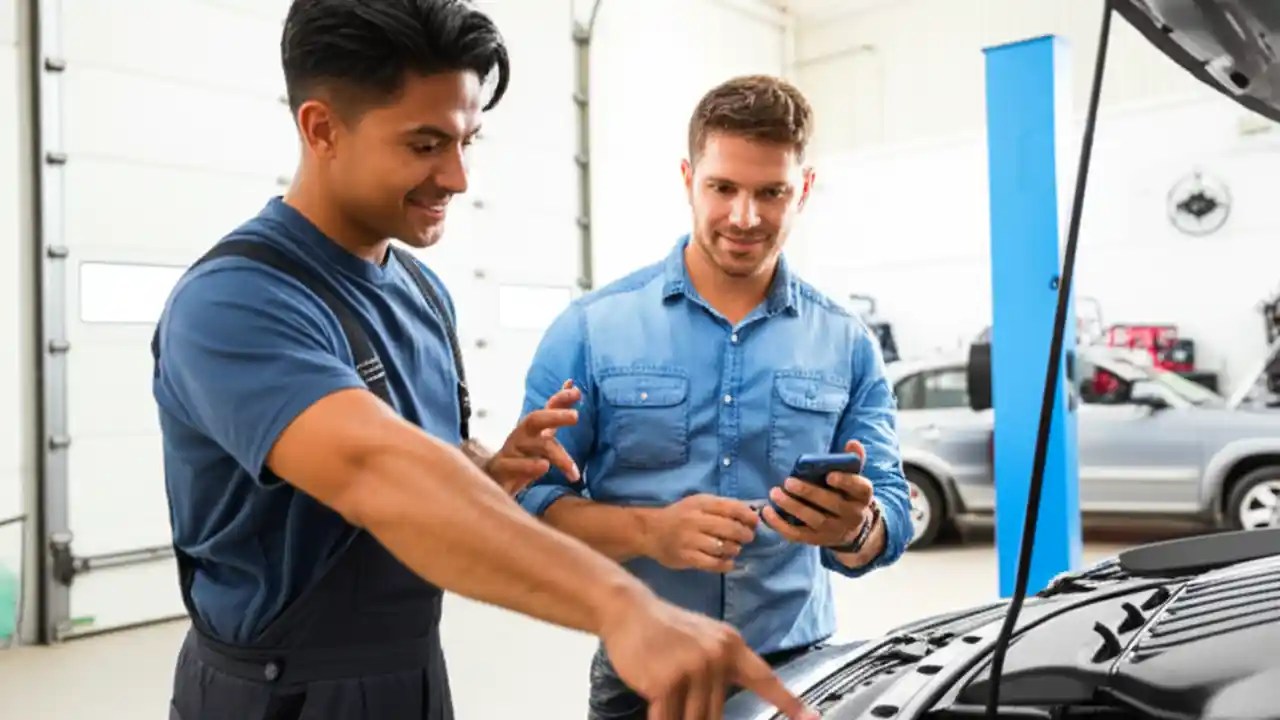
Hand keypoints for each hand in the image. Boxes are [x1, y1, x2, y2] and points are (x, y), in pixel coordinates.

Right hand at [487, 380, 581, 495]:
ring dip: (557, 456)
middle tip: (575, 416)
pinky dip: (529, 466)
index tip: (576, 391)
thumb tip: (572, 386)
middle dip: (555, 416)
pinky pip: (513, 465)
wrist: (494, 481)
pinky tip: (544, 467)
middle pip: (535, 419)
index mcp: (532, 428)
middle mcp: (521, 435)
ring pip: (533, 447)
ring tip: (573, 469)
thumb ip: (555, 419)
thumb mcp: (542, 440)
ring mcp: (510, 450)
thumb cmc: (522, 459)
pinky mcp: (500, 468)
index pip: (547, 408)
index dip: (561, 399)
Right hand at [601, 590, 818, 719]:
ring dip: (680, 717)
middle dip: (700, 718)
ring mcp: (692, 669)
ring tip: (672, 698)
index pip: (764, 678)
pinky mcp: (667, 681)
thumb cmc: (666, 631)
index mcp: (731, 646)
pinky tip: (659, 712)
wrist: (630, 611)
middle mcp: (717, 656)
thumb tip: (724, 704)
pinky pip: (668, 719)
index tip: (812, 719)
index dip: (789, 702)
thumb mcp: (704, 640)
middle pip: (717, 714)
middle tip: (686, 695)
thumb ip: (722, 667)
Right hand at [644, 494, 758, 572]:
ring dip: (734, 549)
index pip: (731, 508)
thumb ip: (722, 506)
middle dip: (744, 534)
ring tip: (735, 549)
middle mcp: (695, 520)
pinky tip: (728, 563)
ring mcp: (690, 540)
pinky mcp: (686, 557)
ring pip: (723, 547)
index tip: (754, 523)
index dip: (747, 516)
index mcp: (700, 504)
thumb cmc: (680, 516)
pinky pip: (712, 563)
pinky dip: (725, 564)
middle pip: (730, 528)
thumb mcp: (698, 503)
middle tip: (748, 538)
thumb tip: (751, 511)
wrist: (651, 531)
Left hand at [762, 440, 873, 546]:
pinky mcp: (816, 540)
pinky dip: (780, 525)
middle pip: (832, 505)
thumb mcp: (854, 478)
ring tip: (775, 493)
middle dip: (810, 493)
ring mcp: (834, 530)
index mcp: (862, 496)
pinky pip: (797, 535)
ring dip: (792, 507)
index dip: (846, 482)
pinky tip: (767, 512)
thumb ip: (852, 460)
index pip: (860, 489)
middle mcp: (852, 515)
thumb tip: (852, 442)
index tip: (829, 474)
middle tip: (789, 481)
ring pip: (814, 520)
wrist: (850, 529)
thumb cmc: (846, 495)